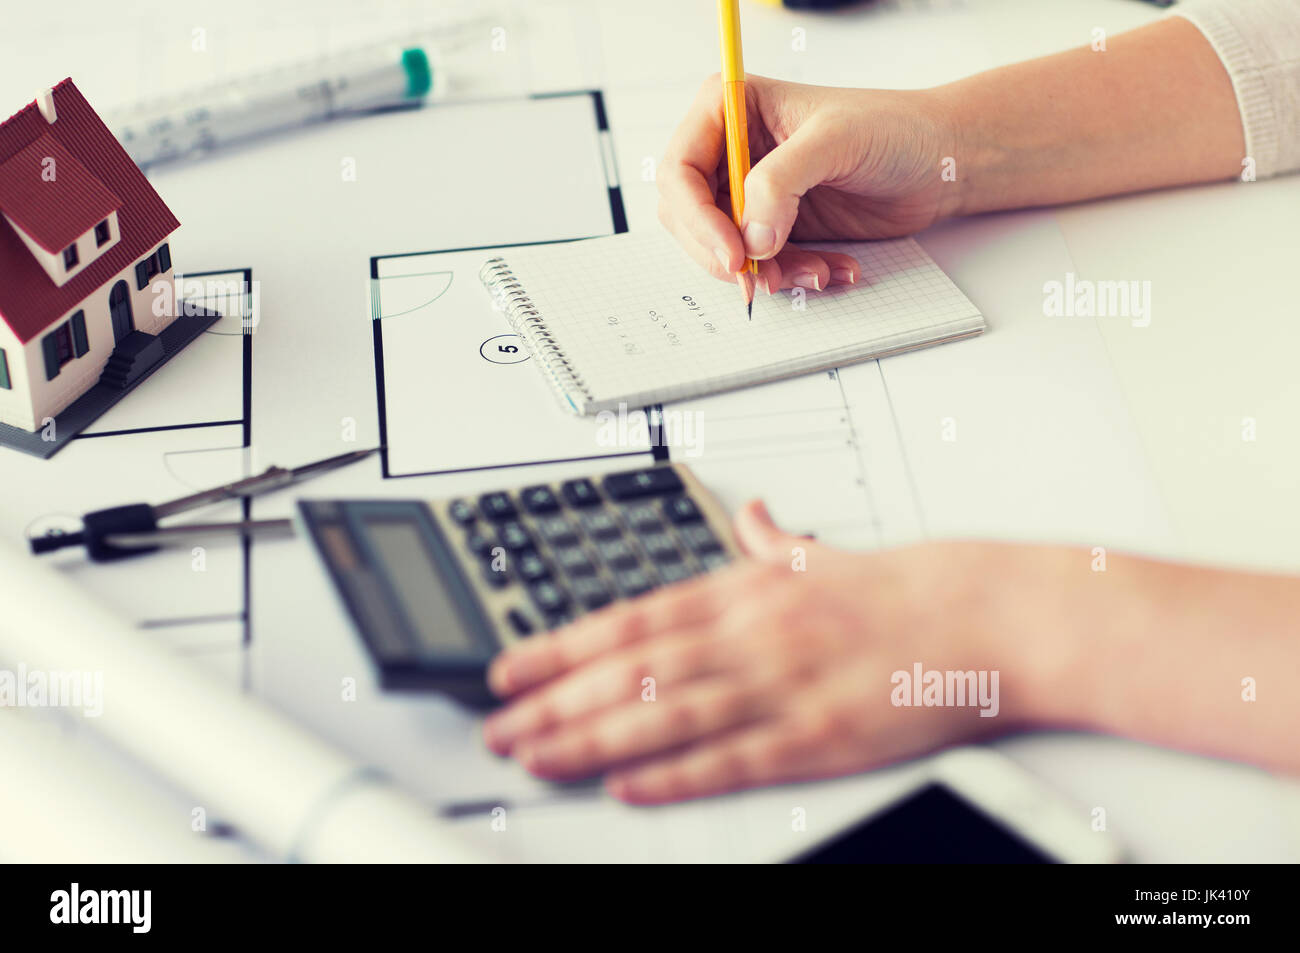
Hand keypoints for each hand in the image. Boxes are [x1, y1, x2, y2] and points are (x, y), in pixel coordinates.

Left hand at [484, 502, 1078, 803]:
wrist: (987, 616)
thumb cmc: (903, 589)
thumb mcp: (824, 555)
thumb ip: (775, 540)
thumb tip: (755, 514)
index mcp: (746, 589)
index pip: (631, 618)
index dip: (560, 645)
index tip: (508, 666)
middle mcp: (752, 633)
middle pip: (631, 670)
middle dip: (554, 700)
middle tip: (499, 726)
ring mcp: (782, 686)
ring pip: (666, 714)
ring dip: (592, 739)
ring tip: (538, 756)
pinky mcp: (819, 737)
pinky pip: (733, 759)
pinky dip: (675, 775)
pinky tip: (629, 787)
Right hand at [657, 75, 957, 294]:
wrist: (940, 161)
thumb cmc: (893, 128)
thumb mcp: (834, 141)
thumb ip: (782, 183)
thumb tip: (750, 237)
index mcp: (730, 110)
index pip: (681, 171)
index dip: (696, 218)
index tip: (733, 254)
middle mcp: (732, 152)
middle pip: (690, 218)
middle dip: (725, 254)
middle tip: (760, 277)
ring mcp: (752, 193)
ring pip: (725, 250)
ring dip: (766, 272)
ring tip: (815, 272)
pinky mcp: (778, 228)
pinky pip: (763, 266)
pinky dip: (792, 276)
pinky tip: (831, 270)